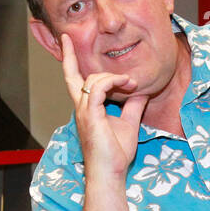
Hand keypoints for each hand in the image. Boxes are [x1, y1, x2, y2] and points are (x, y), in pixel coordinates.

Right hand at [60, 33, 148, 177]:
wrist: (110, 173)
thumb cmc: (116, 154)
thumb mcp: (129, 124)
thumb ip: (134, 106)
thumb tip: (142, 91)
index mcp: (87, 108)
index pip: (77, 81)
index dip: (72, 62)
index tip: (69, 44)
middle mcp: (82, 107)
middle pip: (71, 76)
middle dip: (69, 56)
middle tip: (68, 37)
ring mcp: (84, 110)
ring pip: (92, 79)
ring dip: (114, 76)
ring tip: (132, 83)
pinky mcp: (91, 114)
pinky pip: (97, 88)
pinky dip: (112, 81)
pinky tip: (127, 84)